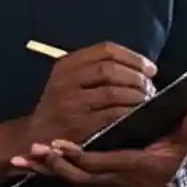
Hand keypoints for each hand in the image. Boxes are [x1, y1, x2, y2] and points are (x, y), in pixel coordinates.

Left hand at [12, 106, 186, 186]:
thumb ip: (186, 128)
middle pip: (73, 174)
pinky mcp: (86, 181)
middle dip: (52, 165)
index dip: (77, 155)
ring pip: (64, 178)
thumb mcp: (178, 149)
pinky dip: (43, 171)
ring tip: (19, 160)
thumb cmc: (166, 167)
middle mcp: (106, 177)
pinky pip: (62, 177)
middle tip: (31, 151)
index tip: (59, 144)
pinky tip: (24, 164)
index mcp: (125, 167)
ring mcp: (94, 181)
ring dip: (41, 170)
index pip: (97, 161)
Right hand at [20, 42, 156, 149]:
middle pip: (110, 69)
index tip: (149, 68)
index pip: (105, 50)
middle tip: (150, 87)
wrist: (36, 136)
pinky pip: (113, 113)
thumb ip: (94, 69)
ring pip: (114, 91)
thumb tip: (138, 67)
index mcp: (66, 64)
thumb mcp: (68, 80)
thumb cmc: (60, 106)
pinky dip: (130, 112)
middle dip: (137, 77)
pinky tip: (138, 115)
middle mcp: (66, 80)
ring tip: (147, 101)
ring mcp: (72, 102)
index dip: (133, 57)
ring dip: (137, 95)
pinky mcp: (80, 124)